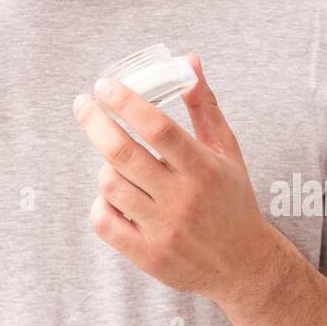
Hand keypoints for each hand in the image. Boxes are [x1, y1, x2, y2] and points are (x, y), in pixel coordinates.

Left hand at [72, 53, 267, 305]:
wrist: (243, 265)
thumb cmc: (231, 198)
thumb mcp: (226, 149)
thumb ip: (204, 105)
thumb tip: (188, 60)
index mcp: (203, 168)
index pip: (157, 127)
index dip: (126, 102)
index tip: (104, 84)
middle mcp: (182, 198)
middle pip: (122, 153)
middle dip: (95, 121)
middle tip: (83, 103)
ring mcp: (163, 229)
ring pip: (110, 184)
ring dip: (105, 165)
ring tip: (115, 160)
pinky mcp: (147, 255)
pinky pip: (103, 222)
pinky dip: (100, 203)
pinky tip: (113, 195)